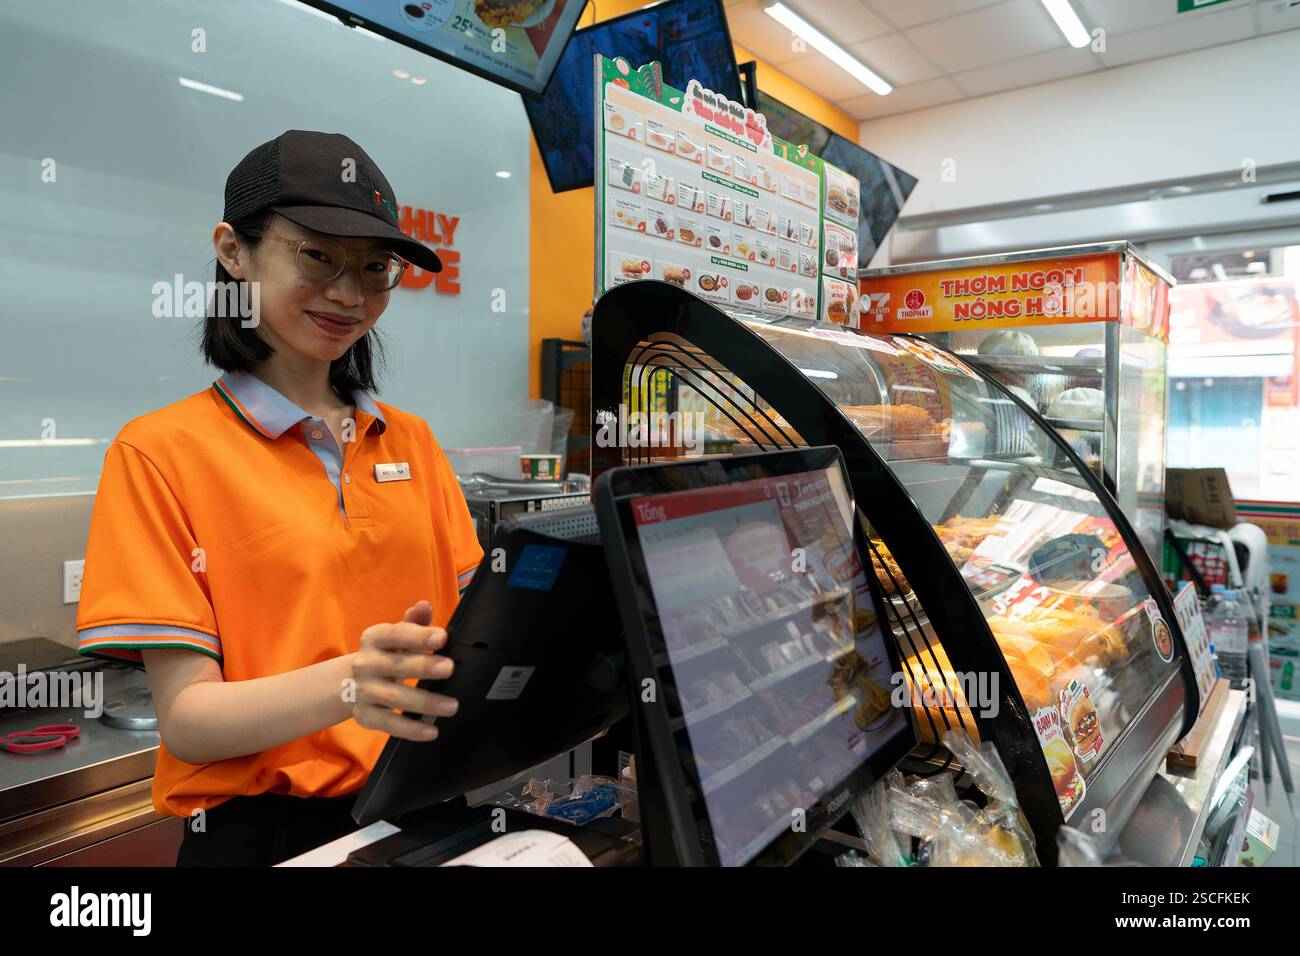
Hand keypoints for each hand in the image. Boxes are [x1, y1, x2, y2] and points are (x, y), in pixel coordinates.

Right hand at [352, 600, 457, 740]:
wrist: (349, 683)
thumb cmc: (386, 655)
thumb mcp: (396, 637)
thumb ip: (413, 623)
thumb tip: (423, 606)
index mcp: (375, 638)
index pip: (397, 634)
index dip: (419, 635)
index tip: (442, 637)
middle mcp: (366, 663)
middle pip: (396, 665)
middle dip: (424, 666)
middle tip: (449, 669)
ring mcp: (364, 691)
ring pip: (394, 697)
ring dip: (424, 702)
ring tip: (452, 706)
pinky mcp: (365, 715)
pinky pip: (388, 723)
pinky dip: (410, 729)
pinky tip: (431, 730)